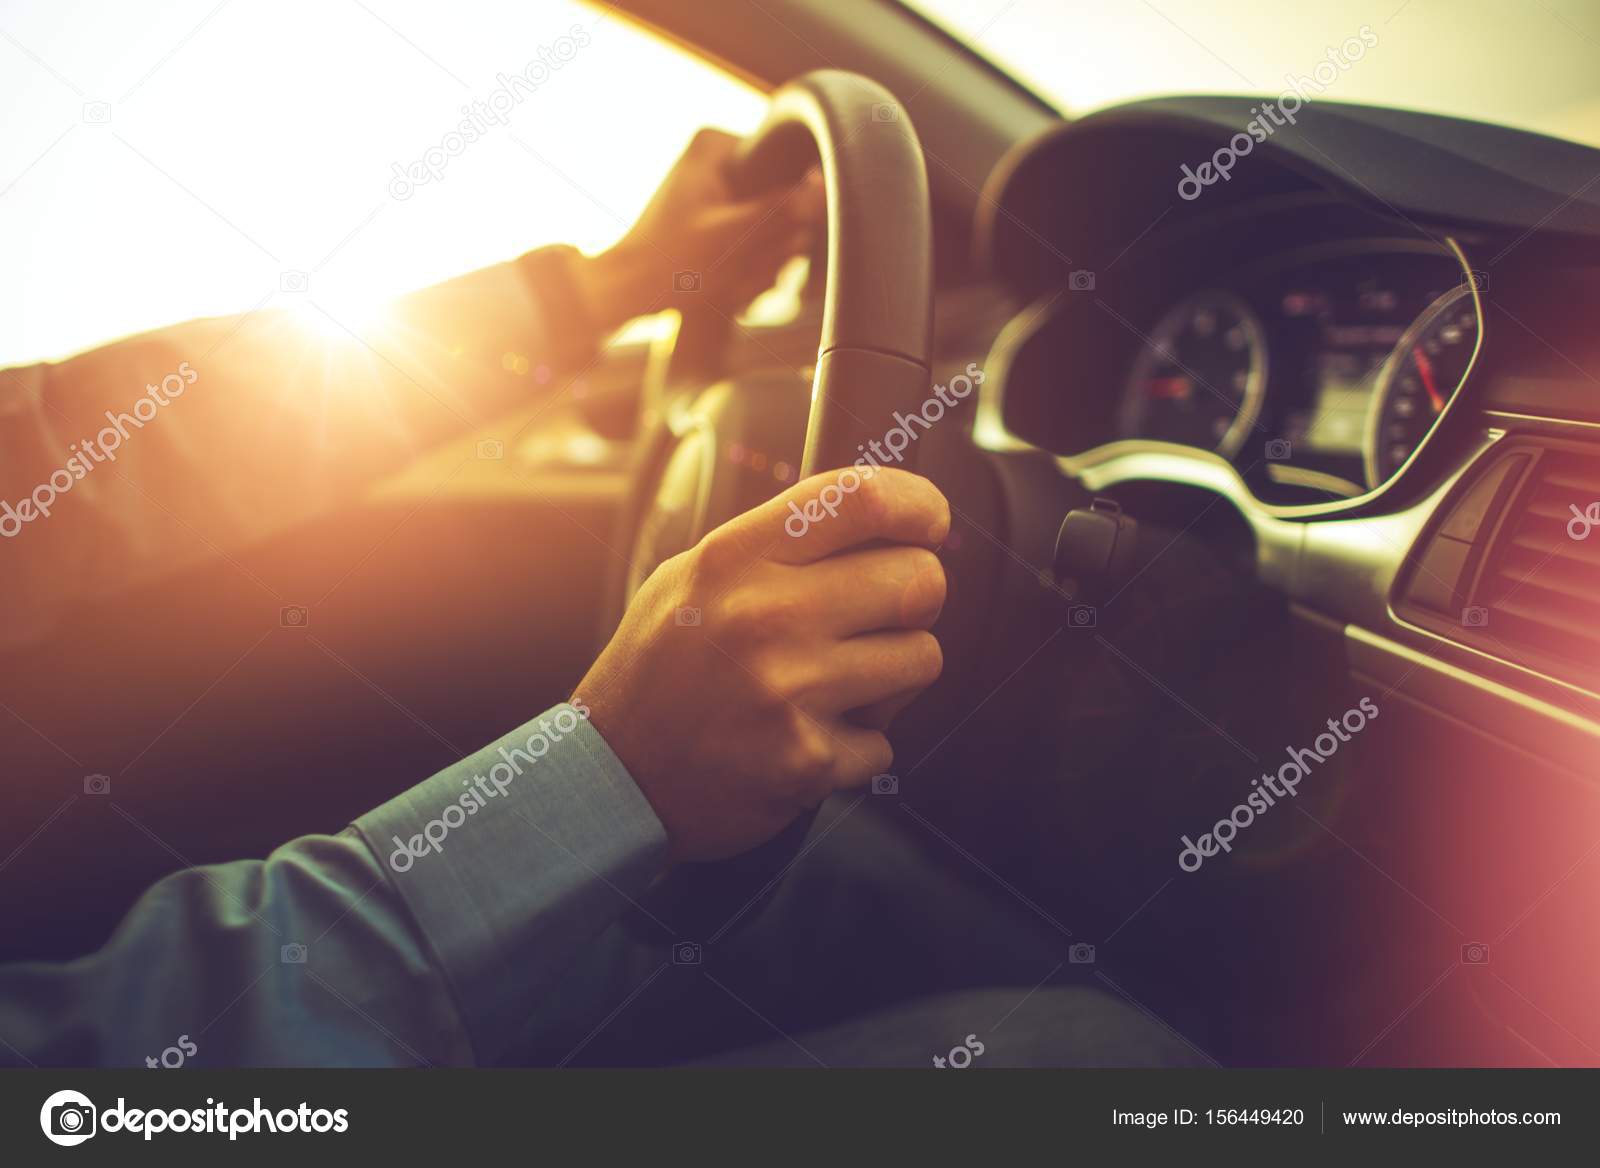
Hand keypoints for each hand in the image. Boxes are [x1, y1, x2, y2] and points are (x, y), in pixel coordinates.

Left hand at [571, 127, 822, 331]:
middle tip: (740, 271)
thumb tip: (825, 184)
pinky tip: (732, 283)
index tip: (756, 246)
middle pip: (779, 200)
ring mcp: (717, 185)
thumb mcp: (733, 239)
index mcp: (715, 143)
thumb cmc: (669, 266)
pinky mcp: (717, 214)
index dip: (785, 214)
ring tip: (733, 280)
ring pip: (770, 224)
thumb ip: (781, 210)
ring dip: (762, 261)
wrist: (627, 294)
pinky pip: (754, 238)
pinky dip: (749, 264)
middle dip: (770, 246)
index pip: (786, 168)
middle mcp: (716, 155)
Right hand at [577, 467, 948, 862]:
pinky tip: (804, 737)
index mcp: (735, 559)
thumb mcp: (691, 578)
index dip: (918, 504)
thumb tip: (876, 519)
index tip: (927, 523)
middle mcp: (766, 618)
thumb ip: (775, 545)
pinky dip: (855, 745)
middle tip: (879, 616)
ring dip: (892, 674)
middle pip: (917, 578)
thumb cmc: (659, 673)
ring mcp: (790, 692)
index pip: (864, 499)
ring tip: (835, 683)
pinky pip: (885, 739)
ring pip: (922, 658)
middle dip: (912, 598)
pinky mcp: (808, 761)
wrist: (612, 782)